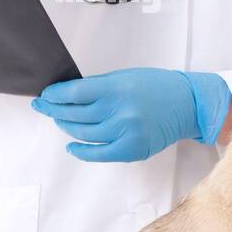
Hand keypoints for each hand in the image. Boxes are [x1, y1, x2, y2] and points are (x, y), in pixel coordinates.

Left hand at [31, 67, 231, 161]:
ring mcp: (125, 132)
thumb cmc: (157, 87)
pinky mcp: (131, 149)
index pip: (74, 93)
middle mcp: (119, 111)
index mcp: (116, 88)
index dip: (55, 96)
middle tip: (43, 107)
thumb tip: (69, 95)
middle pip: (75, 114)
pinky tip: (71, 145)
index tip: (45, 96)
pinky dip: (81, 151)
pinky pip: (98, 153)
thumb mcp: (125, 77)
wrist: (188, 104)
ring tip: (59, 121)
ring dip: (66, 127)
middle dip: (54, 110)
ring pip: (83, 134)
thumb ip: (99, 87)